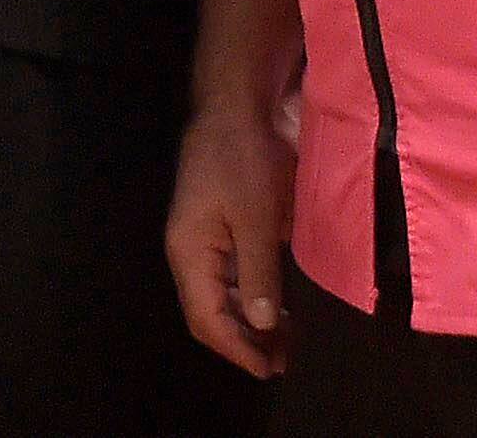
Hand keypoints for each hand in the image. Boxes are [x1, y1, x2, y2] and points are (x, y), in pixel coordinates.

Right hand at [167, 107, 293, 377]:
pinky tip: (280, 308)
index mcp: (189, 252)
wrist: (235, 108)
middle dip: (245, 341)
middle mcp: (190, 252)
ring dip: (251, 323)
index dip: (236, 348)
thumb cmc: (242, 158)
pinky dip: (253, 298)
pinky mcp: (220, 229)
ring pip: (221, 298)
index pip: (206, 318)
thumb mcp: (256, 217)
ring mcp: (203, 240)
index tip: (268, 369)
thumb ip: (258, 272)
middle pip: (210, 312)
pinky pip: (231, 277)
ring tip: (286, 343)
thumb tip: (261, 323)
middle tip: (284, 362)